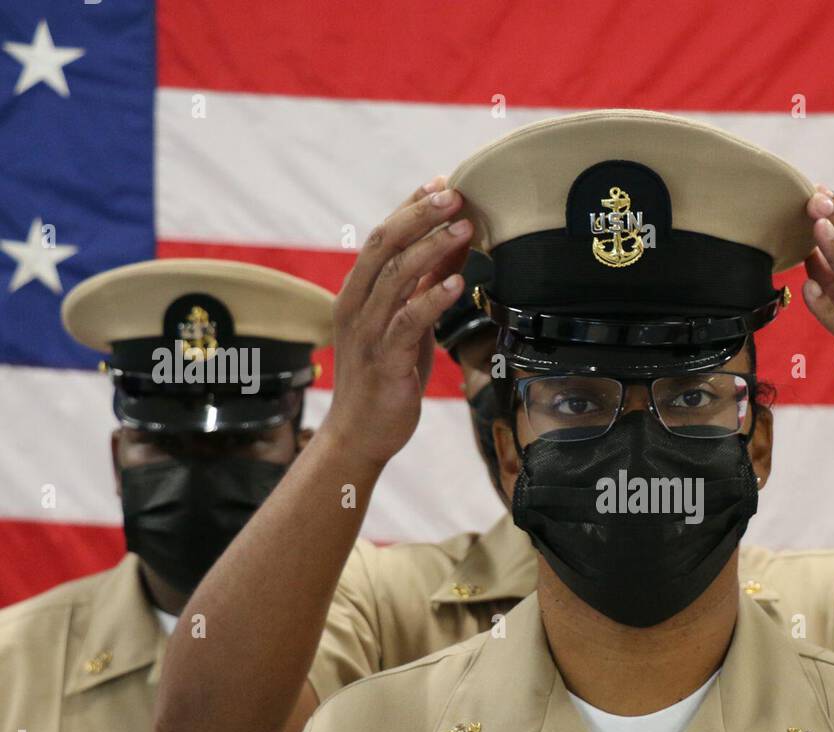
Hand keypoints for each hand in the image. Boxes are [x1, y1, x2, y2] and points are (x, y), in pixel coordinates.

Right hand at [322, 178, 471, 469]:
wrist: (358, 434)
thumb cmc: (384, 378)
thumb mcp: (405, 326)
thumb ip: (422, 289)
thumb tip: (454, 249)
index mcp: (358, 293)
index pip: (382, 237)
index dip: (410, 208)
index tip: (441, 183)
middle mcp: (356, 305)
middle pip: (384, 246)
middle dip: (420, 216)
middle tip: (454, 194)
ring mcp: (368, 331)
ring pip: (396, 278)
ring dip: (432, 249)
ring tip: (464, 228)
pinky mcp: (385, 359)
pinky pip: (408, 321)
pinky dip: (432, 298)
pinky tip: (455, 283)